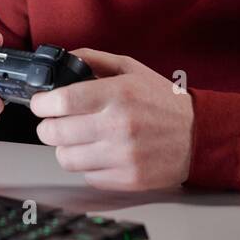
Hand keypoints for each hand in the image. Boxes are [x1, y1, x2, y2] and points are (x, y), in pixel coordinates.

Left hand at [30, 49, 193, 190]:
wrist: (199, 135)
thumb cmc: (163, 101)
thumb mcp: (131, 69)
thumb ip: (94, 60)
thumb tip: (62, 59)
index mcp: (118, 94)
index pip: (62, 102)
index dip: (41, 104)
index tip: (41, 103)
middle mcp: (118, 126)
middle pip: (56, 133)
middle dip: (48, 127)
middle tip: (55, 122)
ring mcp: (122, 156)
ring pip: (66, 159)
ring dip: (66, 148)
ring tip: (79, 139)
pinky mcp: (127, 179)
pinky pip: (87, 176)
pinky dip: (88, 166)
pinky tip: (101, 153)